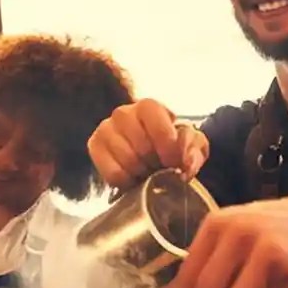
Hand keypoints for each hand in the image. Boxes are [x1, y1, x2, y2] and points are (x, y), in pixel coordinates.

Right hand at [89, 98, 209, 189]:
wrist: (151, 155)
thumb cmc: (172, 146)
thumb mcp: (192, 145)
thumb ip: (193, 149)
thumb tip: (185, 163)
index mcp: (149, 107)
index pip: (156, 124)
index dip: (167, 147)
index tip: (174, 163)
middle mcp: (123, 113)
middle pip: (141, 146)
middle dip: (155, 163)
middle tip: (159, 168)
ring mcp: (106, 128)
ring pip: (126, 160)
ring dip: (141, 172)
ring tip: (146, 171)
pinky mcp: (94, 146)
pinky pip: (111, 172)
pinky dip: (125, 181)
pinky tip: (132, 177)